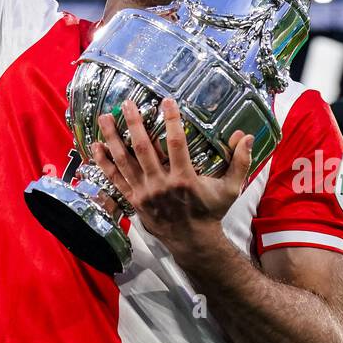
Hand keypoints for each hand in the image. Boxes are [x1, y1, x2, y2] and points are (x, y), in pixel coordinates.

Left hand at [90, 97, 253, 250]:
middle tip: (127, 102)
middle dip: (134, 124)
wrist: (193, 242)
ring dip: (113, 138)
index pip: (176, 144)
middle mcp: (161, 185)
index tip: (166, 101)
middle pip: (143, 149)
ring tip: (105, 117)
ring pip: (124, 161)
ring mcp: (144, 193)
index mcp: (184, 179)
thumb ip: (240, 162)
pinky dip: (104, 162)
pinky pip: (115, 179)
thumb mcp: (230, 189)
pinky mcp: (133, 200)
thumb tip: (246, 136)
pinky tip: (96, 146)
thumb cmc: (210, 212)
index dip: (171, 121)